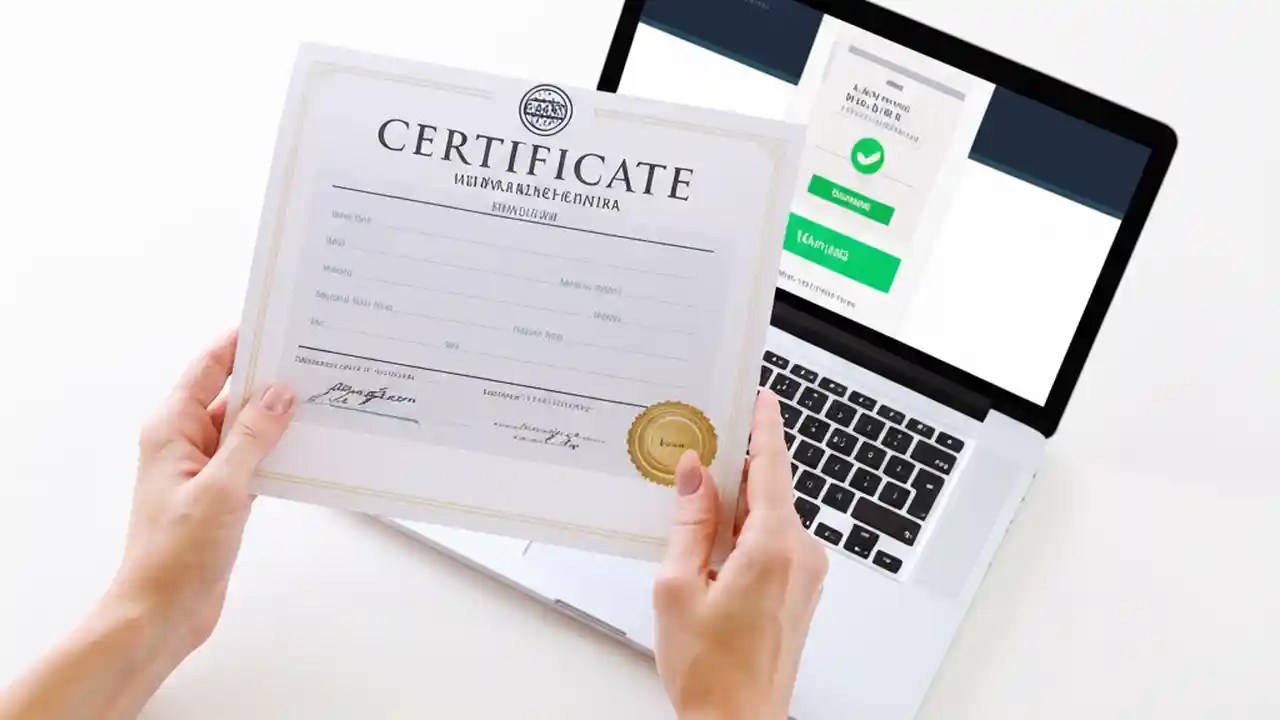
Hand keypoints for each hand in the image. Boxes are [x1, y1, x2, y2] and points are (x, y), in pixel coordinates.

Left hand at [109, 330, 295, 653]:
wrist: (163, 611)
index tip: (276, 323)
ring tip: (322, 399)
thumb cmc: (176, 553)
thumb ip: (252, 437)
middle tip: (314, 359)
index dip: (239, 343)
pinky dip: (280, 449)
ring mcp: (205, 468)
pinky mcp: (223, 493)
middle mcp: (186, 441)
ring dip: (279, 416)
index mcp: (172, 428)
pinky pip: (256, 457)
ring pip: (248, 427)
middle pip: (232, 393)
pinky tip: (311, 444)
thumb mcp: (222, 488)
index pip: (208, 368)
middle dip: (270, 378)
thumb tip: (280, 395)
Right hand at [653, 390, 827, 719]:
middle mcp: (800, 556)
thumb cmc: (710, 672)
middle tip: (699, 457)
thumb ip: (689, 522)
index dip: (765, 428)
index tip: (762, 399)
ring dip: (735, 511)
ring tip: (691, 519)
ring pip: (769, 519)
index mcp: (773, 548)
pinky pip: (774, 543)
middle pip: (769, 491)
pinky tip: (711, 551)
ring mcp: (806, 575)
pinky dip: (744, 535)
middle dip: (735, 473)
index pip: (772, 468)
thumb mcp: (678, 587)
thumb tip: (696, 474)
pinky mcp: (801, 591)